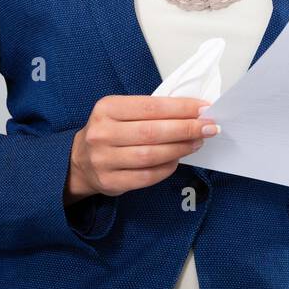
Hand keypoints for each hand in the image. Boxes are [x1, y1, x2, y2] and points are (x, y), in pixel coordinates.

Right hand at [65, 95, 217, 203]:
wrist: (79, 161)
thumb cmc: (111, 131)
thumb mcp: (123, 112)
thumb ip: (153, 111)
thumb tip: (195, 112)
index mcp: (107, 108)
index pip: (151, 106)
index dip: (182, 108)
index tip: (205, 109)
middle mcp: (102, 133)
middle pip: (153, 131)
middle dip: (187, 128)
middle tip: (209, 127)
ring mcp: (103, 160)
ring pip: (151, 155)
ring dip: (181, 148)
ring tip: (197, 142)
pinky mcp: (110, 182)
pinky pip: (147, 176)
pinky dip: (167, 168)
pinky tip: (178, 159)